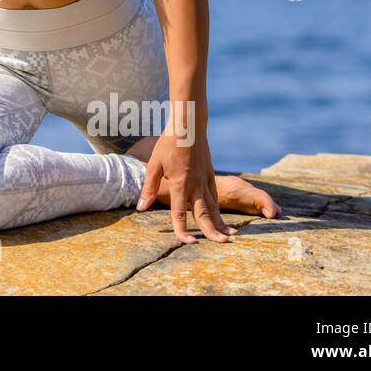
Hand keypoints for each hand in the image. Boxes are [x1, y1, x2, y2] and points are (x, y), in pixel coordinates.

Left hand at [135, 125, 231, 243]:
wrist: (189, 126)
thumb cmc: (168, 143)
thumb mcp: (154, 165)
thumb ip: (149, 188)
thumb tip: (141, 208)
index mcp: (180, 184)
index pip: (180, 213)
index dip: (182, 230)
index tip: (187, 243)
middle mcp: (196, 185)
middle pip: (204, 214)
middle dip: (212, 231)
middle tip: (221, 245)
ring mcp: (205, 180)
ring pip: (214, 206)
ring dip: (220, 223)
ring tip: (229, 237)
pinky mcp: (210, 174)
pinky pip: (215, 195)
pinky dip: (218, 208)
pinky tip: (221, 217)